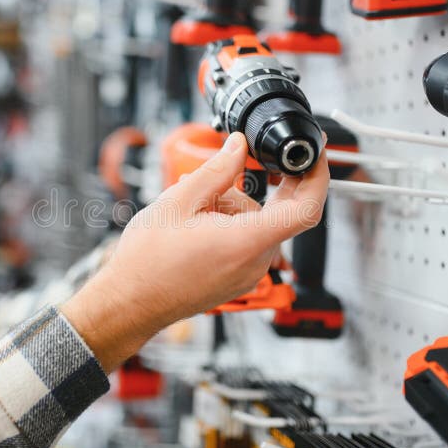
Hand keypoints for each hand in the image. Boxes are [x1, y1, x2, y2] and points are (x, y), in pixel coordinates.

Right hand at [61, 132, 329, 371]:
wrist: (130, 302)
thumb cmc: (148, 260)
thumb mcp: (179, 201)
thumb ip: (217, 170)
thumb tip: (239, 145)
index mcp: (246, 241)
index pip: (306, 208)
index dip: (318, 177)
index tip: (314, 155)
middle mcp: (255, 261)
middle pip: (275, 211)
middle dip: (249, 191)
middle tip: (218, 179)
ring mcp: (249, 274)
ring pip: (258, 224)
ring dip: (232, 208)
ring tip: (191, 211)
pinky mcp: (240, 279)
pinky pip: (249, 241)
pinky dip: (229, 226)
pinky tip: (196, 225)